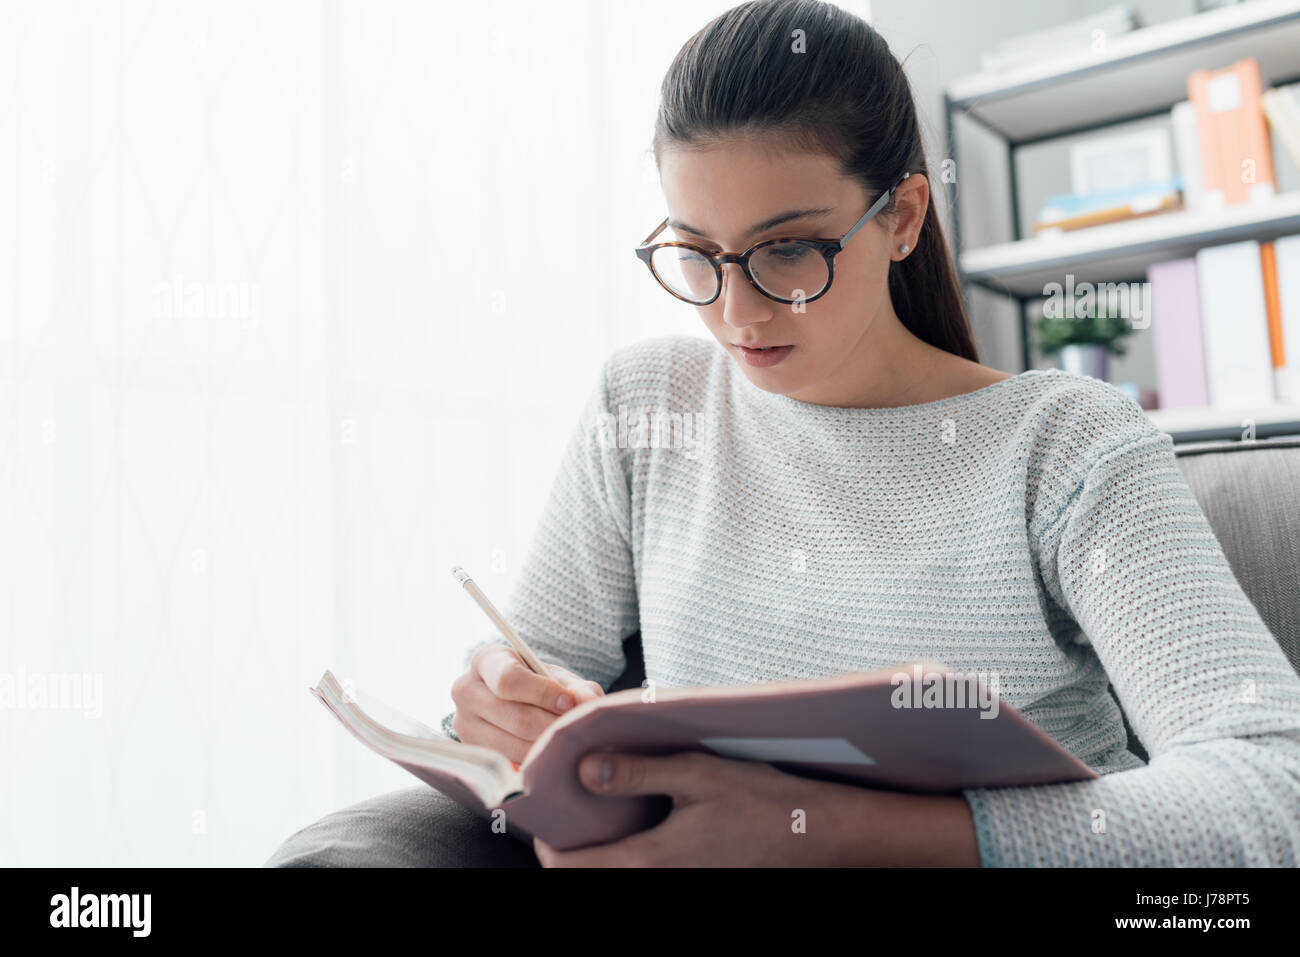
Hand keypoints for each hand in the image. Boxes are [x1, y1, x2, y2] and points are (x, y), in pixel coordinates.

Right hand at [450, 643, 603, 763]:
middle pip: (513, 716)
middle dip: (550, 725)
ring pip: (511, 745)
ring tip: (566, 743)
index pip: (508, 679)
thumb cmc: (540, 685)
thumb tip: (590, 704)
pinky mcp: (471, 751)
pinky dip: (533, 761)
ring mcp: (463, 723)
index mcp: (485, 660)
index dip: (542, 693)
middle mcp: (465, 689)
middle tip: (575, 730)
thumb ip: (578, 689)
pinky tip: (549, 755)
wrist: (517, 702)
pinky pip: (507, 762)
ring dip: (544, 747)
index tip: (568, 703)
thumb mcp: (559, 680)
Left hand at [532, 751, 980, 866]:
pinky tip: (640, 821)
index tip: (541, 809)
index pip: (573, 869)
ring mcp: (681, 886)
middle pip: (591, 879)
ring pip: (620, 878)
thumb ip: (638, 773)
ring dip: (600, 852)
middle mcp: (660, 884)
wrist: (819, 834)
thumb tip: (585, 771)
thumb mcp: (697, 773)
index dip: (546, 843)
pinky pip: (647, 873)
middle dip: (570, 848)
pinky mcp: (697, 880)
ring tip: (597, 810)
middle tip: (564, 808)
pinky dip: (629, 853)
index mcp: (651, 860)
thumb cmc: (762, 799)